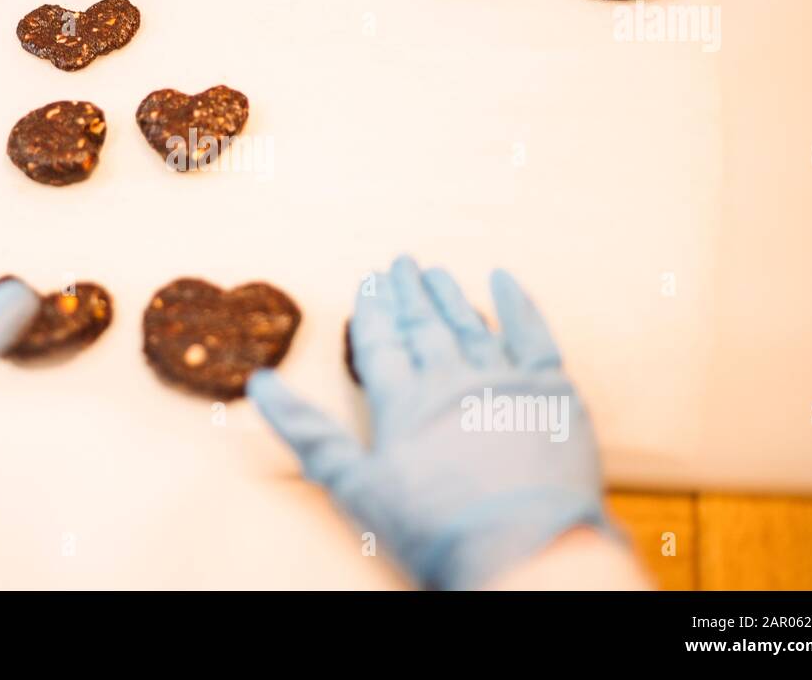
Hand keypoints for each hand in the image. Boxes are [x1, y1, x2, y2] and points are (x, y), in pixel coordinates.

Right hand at [249, 256, 615, 589]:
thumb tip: (260, 385)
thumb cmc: (432, 528)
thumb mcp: (355, 487)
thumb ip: (309, 433)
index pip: (380, 342)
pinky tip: (504, 280)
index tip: (367, 282)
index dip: (371, 310)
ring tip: (434, 271)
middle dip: (407, 293)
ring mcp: (503, 381)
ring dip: (449, 296)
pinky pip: (533, 336)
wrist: (523, 549)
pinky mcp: (552, 393)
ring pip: (470, 325)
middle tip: (399, 262)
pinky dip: (518, 305)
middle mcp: (450, 379)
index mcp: (403, 401)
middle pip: (422, 326)